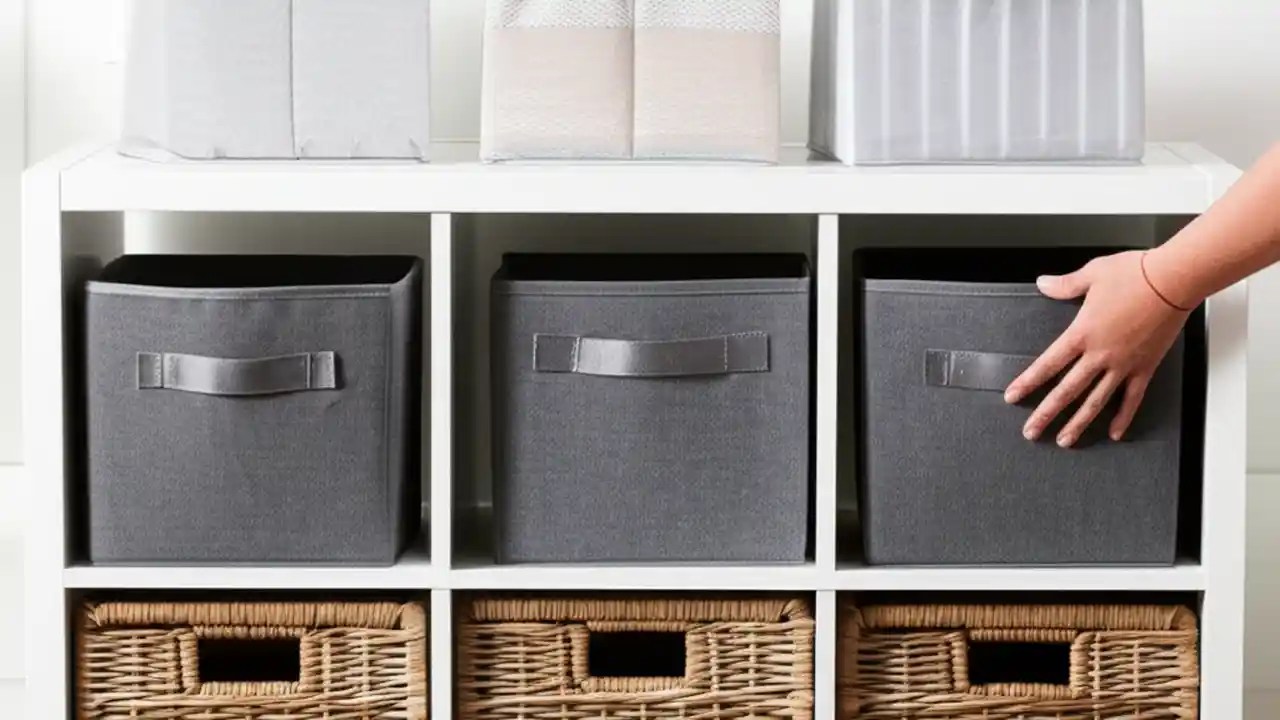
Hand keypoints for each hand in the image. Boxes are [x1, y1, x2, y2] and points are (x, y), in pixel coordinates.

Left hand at [1004, 250, 1191, 447]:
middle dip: (1045, 414)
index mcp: (1082, 333)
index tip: (1012, 397)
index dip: (1028, 382)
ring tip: (1063, 440)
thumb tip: (1043, 283)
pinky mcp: (1145, 368)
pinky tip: (1114, 433)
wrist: (1175, 280)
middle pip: (1066, 391)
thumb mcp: (1092, 274)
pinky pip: (1132, 399)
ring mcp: (1123, 364)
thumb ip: (1065, 285)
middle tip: (1030, 431)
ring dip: (1078, 423)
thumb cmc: (1136, 274)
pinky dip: (1123, 417)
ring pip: (1095, 402)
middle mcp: (1100, 354)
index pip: (1047, 364)